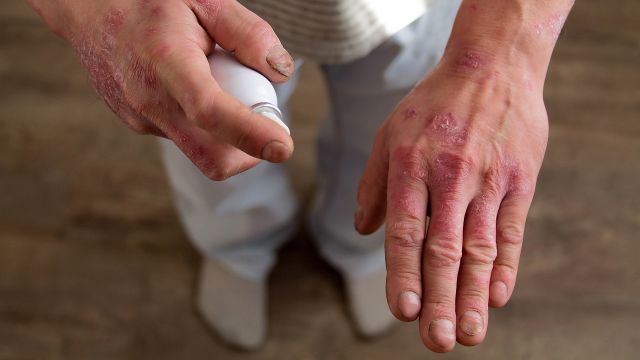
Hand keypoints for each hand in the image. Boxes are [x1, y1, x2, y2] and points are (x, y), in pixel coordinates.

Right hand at [27, 0, 294, 179]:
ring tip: (220, 83)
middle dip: (250, 151)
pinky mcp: (139, 125)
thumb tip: (279, 72)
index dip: (251, 136)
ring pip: (201, 150)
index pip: (211, 112)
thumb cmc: (148, 1)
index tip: (283, 148)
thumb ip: (247, 33)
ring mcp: (140, 119)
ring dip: (228, 134)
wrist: (88, 10)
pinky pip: (185, 137)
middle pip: (212, 156)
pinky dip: (205, 124)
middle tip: (267, 116)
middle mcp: (148, 100)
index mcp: (165, 61)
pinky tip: (196, 86)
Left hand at [355, 52, 547, 350]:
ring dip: (475, 294)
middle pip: (444, 248)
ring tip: (471, 333)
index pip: (406, 230)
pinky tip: (499, 296)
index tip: (405, 311)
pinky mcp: (519, 179)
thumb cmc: (432, 104)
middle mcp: (450, 177)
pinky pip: (512, 229)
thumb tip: (361, 229)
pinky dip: (506, 265)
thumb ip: (373, 184)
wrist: (491, 66)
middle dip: (442, 298)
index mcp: (411, 166)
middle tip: (438, 341)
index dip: (404, 273)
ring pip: (481, 247)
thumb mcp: (389, 134)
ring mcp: (488, 179)